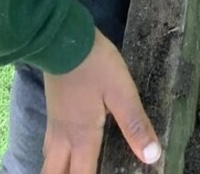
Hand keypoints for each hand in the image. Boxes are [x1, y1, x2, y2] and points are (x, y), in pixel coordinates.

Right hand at [42, 29, 160, 173]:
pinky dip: (53, 156)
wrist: (63, 38)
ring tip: (70, 171)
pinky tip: (62, 150)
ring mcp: (54, 123)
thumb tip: (152, 157)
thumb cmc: (95, 65)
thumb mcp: (122, 92)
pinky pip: (47, 144)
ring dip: (57, 172)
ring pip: (48, 161)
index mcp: (82, 137)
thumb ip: (135, 125)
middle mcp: (64, 136)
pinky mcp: (51, 109)